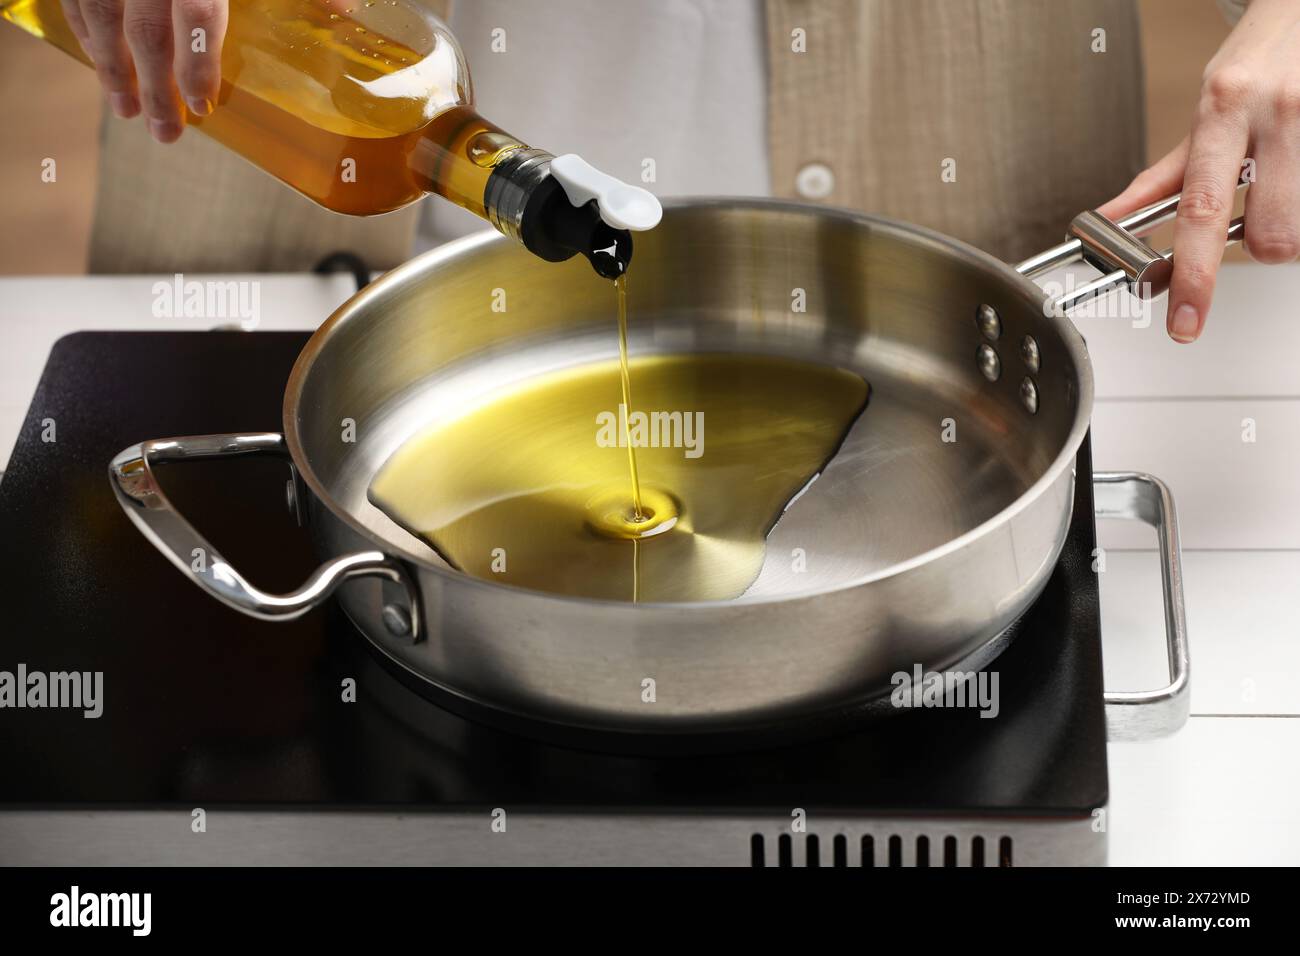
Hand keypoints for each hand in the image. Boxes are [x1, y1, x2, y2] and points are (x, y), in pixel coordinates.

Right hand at [60, 0, 228, 142]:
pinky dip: (85, 32)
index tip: (202, 107)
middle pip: (148, 30)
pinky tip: (97, 60)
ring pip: (104, 18)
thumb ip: (214, 6)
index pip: (197, 16)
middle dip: (156, 88)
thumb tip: (218, 61)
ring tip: (126, 110)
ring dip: (114, 71)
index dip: (198, 66)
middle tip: (164, 131)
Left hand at [1098, 0, 1299, 343]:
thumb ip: (1164, 174)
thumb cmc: (1262, 55)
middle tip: (1262, 216)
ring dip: (1298, 222)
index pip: (1200, 212)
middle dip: (1267, 246)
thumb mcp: (1207, 107)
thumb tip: (1112, 219)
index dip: (1193, 278)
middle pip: (1274, 236)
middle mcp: (1278, 112)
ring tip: (1289, 185)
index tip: (1185, 321)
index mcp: (1224, 109)